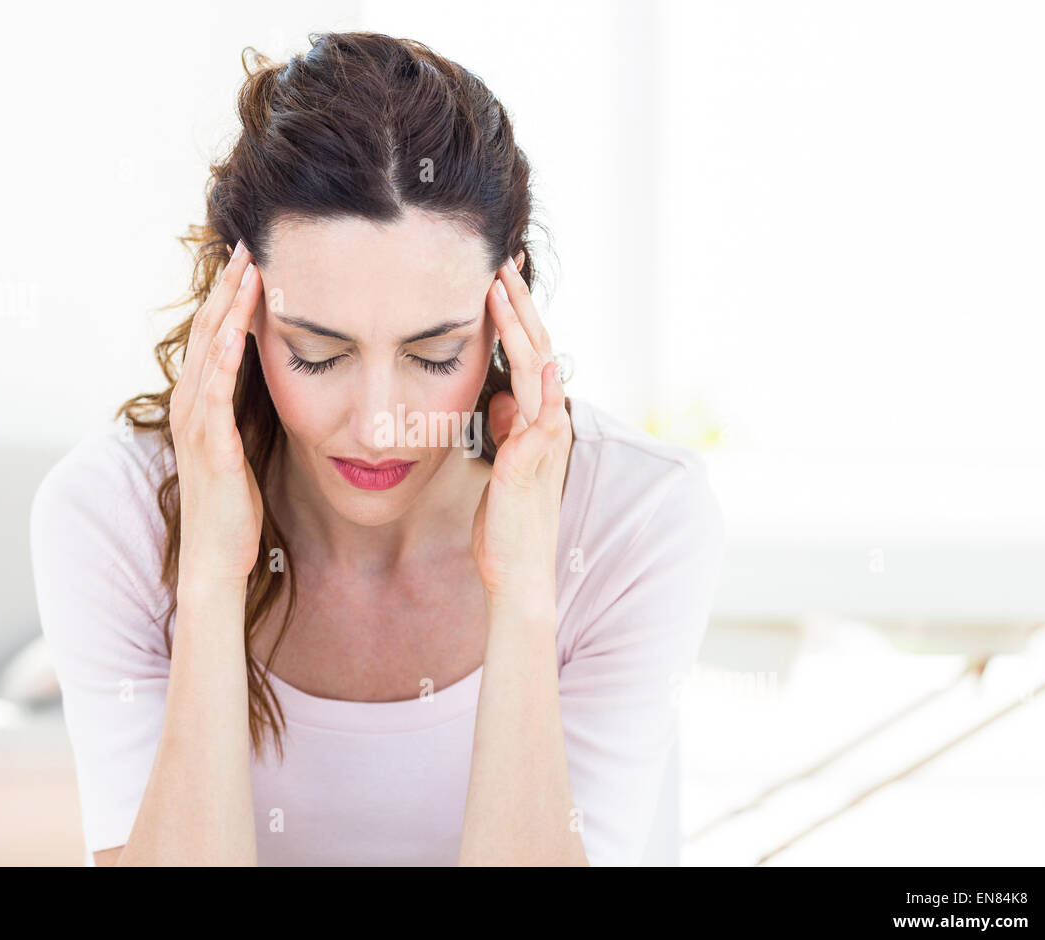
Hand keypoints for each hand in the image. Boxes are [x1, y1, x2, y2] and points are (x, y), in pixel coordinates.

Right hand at [169, 240, 263, 590]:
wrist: (215, 558)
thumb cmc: (231, 506)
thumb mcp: (240, 446)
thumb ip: (244, 412)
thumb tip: (268, 382)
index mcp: (200, 404)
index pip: (215, 337)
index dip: (231, 297)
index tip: (252, 259)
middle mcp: (190, 406)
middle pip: (208, 332)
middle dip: (228, 287)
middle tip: (247, 243)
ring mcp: (196, 424)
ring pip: (210, 352)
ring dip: (228, 309)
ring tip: (247, 269)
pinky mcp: (211, 446)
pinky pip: (216, 393)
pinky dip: (225, 357)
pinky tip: (238, 331)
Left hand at [471, 256, 571, 606]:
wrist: (517, 573)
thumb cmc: (506, 523)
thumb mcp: (502, 464)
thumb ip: (506, 429)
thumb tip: (501, 400)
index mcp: (536, 421)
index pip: (528, 356)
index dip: (515, 317)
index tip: (498, 278)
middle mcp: (547, 425)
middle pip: (537, 351)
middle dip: (519, 305)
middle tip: (503, 262)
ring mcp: (541, 443)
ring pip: (536, 372)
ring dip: (520, 328)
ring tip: (504, 288)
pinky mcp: (528, 465)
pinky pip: (538, 419)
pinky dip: (538, 387)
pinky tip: (533, 360)